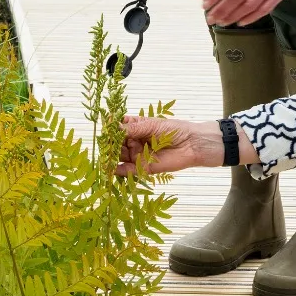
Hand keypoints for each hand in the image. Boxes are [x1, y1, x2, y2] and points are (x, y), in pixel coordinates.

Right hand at [116, 116, 257, 173]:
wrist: (194, 144)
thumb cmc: (175, 129)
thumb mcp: (152, 125)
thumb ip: (132, 129)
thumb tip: (113, 127)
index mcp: (136, 127)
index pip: (118, 127)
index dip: (109, 128)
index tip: (102, 128)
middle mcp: (135, 141)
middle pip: (116, 143)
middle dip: (108, 145)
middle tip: (102, 146)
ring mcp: (138, 154)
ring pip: (119, 157)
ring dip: (111, 158)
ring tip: (104, 158)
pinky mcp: (144, 168)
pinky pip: (128, 170)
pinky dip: (120, 170)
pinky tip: (113, 169)